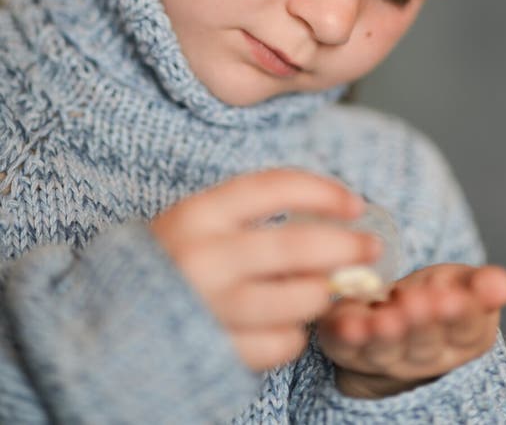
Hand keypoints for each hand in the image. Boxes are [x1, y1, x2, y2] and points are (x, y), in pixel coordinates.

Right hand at [148, 168, 378, 371]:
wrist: (102, 324)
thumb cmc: (164, 262)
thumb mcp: (195, 223)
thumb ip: (247, 217)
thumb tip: (326, 216)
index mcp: (199, 213)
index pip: (274, 187)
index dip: (322, 191)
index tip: (353, 202)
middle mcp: (205, 257)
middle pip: (297, 248)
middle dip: (346, 248)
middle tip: (371, 249)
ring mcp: (211, 309)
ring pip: (298, 300)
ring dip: (322, 294)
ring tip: (324, 290)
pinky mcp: (217, 351)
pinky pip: (280, 344)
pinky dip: (292, 334)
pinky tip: (283, 324)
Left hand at [315, 262, 505, 397]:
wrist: (387, 319)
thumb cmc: (431, 297)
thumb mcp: (461, 285)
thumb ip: (481, 285)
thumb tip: (505, 284)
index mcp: (459, 338)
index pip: (465, 328)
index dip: (460, 313)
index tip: (454, 297)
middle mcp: (422, 354)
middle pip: (425, 342)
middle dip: (422, 322)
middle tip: (419, 301)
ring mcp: (383, 355)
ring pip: (386, 347)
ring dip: (387, 333)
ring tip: (388, 317)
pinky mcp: (346, 346)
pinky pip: (347, 345)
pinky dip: (347, 335)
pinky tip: (348, 324)